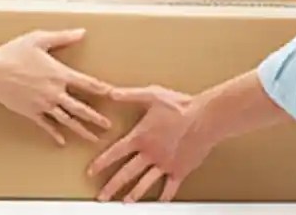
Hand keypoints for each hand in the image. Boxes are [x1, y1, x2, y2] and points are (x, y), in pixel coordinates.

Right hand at [0, 29, 113, 144]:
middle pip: (81, 107)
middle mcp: (55, 92)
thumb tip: (82, 32)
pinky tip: (62, 141)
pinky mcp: (31, 113)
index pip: (87, 84)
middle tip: (108, 126)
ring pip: (67, 120)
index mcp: (60, 74)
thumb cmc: (14, 52)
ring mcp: (43, 104)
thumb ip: (63, 37)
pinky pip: (46, 125)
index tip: (114, 95)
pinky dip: (55, 134)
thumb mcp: (39, 39)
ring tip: (93, 139)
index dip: (102, 89)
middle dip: (96, 118)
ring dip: (81, 130)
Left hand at [88, 86, 213, 202]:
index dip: (101, 163)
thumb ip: (129, 95)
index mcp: (140, 138)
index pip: (114, 153)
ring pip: (145, 184)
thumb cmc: (180, 106)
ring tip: (125, 203)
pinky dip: (165, 196)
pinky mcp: (179, 170)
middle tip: (102, 197)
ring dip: (133, 194)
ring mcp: (164, 164)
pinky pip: (170, 187)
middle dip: (111, 187)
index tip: (91, 172)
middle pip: (126, 174)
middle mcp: (150, 154)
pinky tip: (161, 202)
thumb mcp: (151, 95)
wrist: (204, 118)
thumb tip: (110, 93)